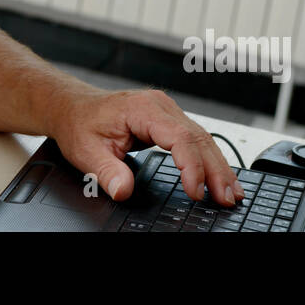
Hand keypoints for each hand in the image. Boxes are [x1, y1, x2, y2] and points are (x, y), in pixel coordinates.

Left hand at [49, 88, 244, 206]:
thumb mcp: (86, 151)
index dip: (191, 166)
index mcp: (143, 109)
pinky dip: (209, 160)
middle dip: (215, 170)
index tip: (195, 191)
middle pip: (198, 138)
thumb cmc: (80, 122)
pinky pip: (195, 140)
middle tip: (226, 198)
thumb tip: (124, 190)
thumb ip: (106, 171)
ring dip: (218, 167)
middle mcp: (160, 106)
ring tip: (231, 193)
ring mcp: (167, 112)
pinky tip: (219, 177)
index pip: (179, 137)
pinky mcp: (169, 121)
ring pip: (202, 139)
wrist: (73, 107)